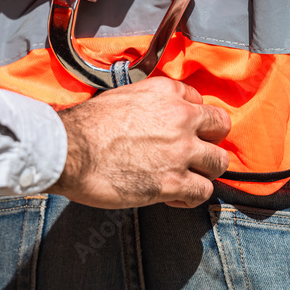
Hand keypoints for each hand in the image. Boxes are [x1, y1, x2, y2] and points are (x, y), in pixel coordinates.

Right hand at [47, 77, 230, 208]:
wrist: (69, 151)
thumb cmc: (85, 127)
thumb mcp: (121, 97)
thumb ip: (147, 104)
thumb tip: (151, 119)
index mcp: (166, 93)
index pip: (199, 100)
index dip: (192, 119)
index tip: (183, 130)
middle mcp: (180, 117)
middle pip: (220, 126)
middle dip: (211, 140)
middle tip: (197, 151)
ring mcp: (180, 150)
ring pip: (219, 161)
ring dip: (206, 170)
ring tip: (190, 176)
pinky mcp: (174, 182)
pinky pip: (204, 192)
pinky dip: (193, 197)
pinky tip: (177, 197)